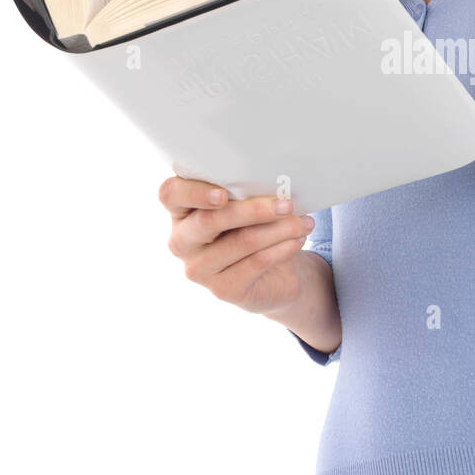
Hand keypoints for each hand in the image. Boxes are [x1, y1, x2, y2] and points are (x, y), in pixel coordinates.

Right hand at [158, 176, 315, 316]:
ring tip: (304, 222)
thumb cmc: (254, 227)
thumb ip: (245, 193)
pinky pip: (256, 263)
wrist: (272, 275)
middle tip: (287, 204)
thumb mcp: (246, 206)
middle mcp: (182, 241)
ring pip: (241, 242)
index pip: (170, 194)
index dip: (193, 192)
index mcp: (181, 211)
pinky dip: (282, 248)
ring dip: (279, 229)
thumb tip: (274, 184)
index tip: (223, 194)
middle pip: (209, 221)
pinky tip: (298, 239)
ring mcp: (199, 269)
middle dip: (253, 210)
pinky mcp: (222, 290)